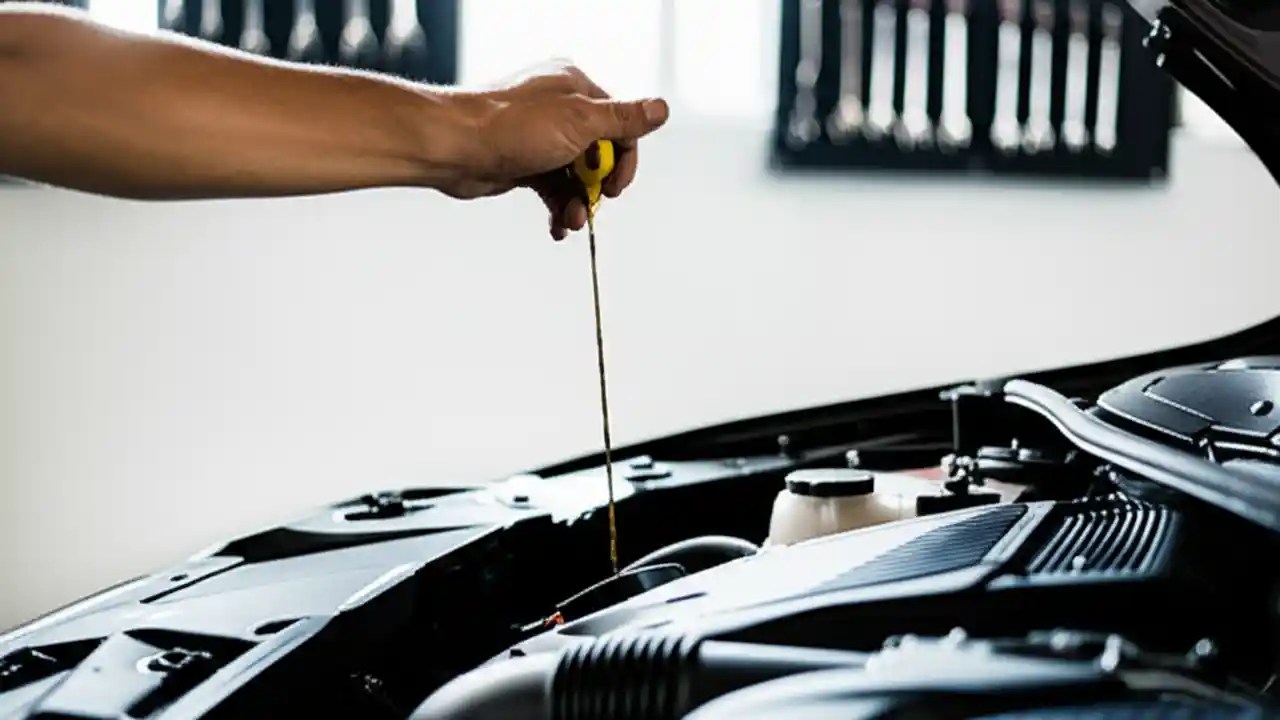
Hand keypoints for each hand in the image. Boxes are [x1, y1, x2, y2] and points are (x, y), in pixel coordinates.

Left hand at [442, 61, 669, 239]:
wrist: (454, 148)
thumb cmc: (510, 128)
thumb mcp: (580, 122)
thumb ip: (623, 120)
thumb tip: (660, 109)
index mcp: (575, 88)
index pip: (619, 125)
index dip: (623, 160)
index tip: (615, 187)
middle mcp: (558, 109)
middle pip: (599, 153)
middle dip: (597, 186)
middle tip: (592, 204)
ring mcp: (540, 138)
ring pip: (575, 176)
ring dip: (579, 203)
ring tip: (571, 221)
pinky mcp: (524, 162)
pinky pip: (553, 189)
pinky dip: (559, 208)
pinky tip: (558, 226)